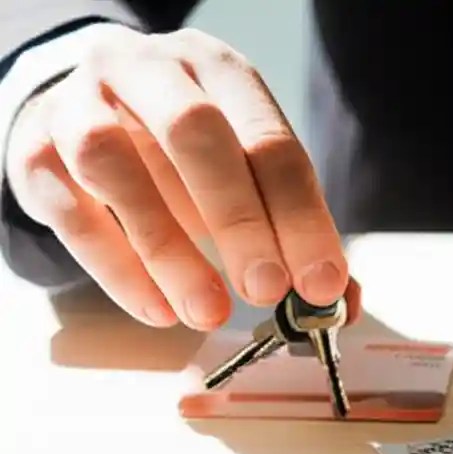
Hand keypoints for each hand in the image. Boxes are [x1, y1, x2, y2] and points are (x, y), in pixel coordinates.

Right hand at [4, 25, 356, 329]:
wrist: (87, 114)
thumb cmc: (183, 153)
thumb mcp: (245, 175)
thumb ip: (294, 232)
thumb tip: (345, 301)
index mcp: (220, 71)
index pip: (270, 140)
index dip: (301, 216)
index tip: (320, 282)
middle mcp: (149, 70)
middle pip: (195, 132)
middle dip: (239, 218)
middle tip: (267, 289)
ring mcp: (81, 101)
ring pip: (113, 162)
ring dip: (168, 250)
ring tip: (208, 312)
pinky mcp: (34, 149)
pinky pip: (69, 208)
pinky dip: (116, 267)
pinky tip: (158, 308)